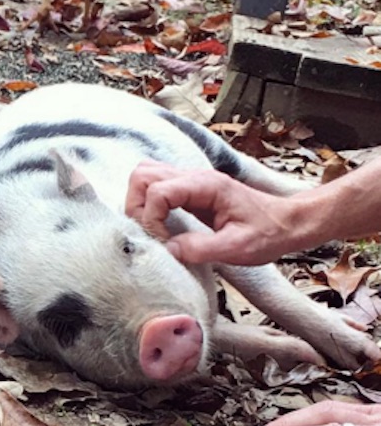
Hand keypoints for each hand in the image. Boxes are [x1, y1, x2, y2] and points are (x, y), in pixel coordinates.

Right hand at [125, 160, 295, 264]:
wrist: (288, 222)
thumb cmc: (268, 233)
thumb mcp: (239, 248)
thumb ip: (201, 248)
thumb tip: (167, 250)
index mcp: (205, 185)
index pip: (158, 190)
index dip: (151, 218)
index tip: (163, 241)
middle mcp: (193, 176)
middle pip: (142, 175)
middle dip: (137, 205)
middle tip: (149, 233)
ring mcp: (189, 181)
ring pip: (145, 176)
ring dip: (139, 202)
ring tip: (152, 229)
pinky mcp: (188, 190)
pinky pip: (156, 186)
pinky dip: (148, 204)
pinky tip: (160, 225)